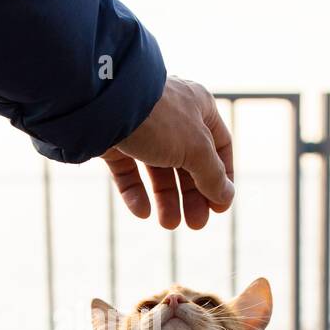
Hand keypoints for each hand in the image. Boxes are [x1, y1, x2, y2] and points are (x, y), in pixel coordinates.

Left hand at [102, 77, 234, 229]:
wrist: (104, 105)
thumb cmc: (159, 119)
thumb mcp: (196, 149)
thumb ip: (212, 174)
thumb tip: (225, 195)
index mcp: (199, 107)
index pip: (220, 146)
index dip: (222, 177)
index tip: (220, 207)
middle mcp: (172, 116)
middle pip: (189, 163)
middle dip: (193, 196)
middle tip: (196, 224)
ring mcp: (142, 129)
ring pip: (158, 170)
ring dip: (166, 199)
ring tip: (169, 224)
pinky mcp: (116, 141)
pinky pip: (129, 172)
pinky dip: (136, 192)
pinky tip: (142, 212)